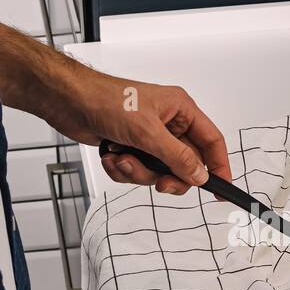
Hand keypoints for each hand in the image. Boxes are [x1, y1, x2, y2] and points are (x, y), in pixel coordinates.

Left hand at [76, 73, 229, 195]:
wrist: (69, 101)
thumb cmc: (107, 100)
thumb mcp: (147, 132)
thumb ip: (177, 157)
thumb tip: (200, 175)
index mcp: (181, 110)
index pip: (211, 141)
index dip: (219, 165)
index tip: (220, 189)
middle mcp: (168, 124)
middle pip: (184, 164)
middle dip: (167, 175)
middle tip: (160, 184)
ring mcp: (149, 138)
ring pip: (158, 172)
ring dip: (138, 172)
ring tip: (122, 159)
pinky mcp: (131, 148)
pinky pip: (137, 172)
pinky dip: (123, 170)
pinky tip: (111, 156)